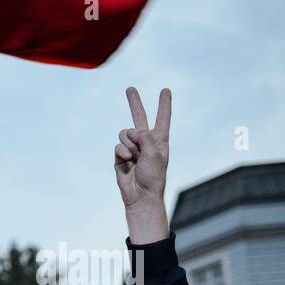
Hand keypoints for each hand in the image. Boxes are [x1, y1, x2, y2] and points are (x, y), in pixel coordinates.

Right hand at [115, 86, 170, 241]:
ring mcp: (132, 148)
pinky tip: (127, 161)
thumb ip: (146, 138)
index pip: (162, 118)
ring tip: (134, 156)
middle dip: (134, 103)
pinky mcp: (120, 156)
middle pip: (139, 117)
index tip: (165, 90)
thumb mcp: (155, 154)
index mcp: (159, 140)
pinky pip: (118, 145)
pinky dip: (122, 151)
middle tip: (130, 88)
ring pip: (125, 133)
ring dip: (129, 143)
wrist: (141, 195)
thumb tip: (133, 131)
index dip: (164, 104)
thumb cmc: (154, 176)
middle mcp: (145, 141)